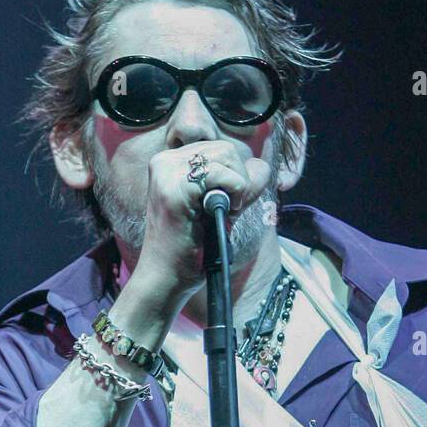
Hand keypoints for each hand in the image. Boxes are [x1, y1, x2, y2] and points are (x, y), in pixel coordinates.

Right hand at [133, 140, 270, 307]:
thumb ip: (237, 184)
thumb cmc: (192, 250)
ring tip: (222, 212)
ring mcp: (166, 171)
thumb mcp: (218, 208)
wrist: (166, 279)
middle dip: (238, 180)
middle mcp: (165, 161)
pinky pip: (224, 174)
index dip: (235, 176)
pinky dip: (235, 193)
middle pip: (226, 148)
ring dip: (237, 187)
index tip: (226, 205)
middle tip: (227, 211)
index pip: (220, 149)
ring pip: (227, 154)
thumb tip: (260, 166)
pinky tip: (223, 213)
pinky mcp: (174, 188)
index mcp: (171, 163)